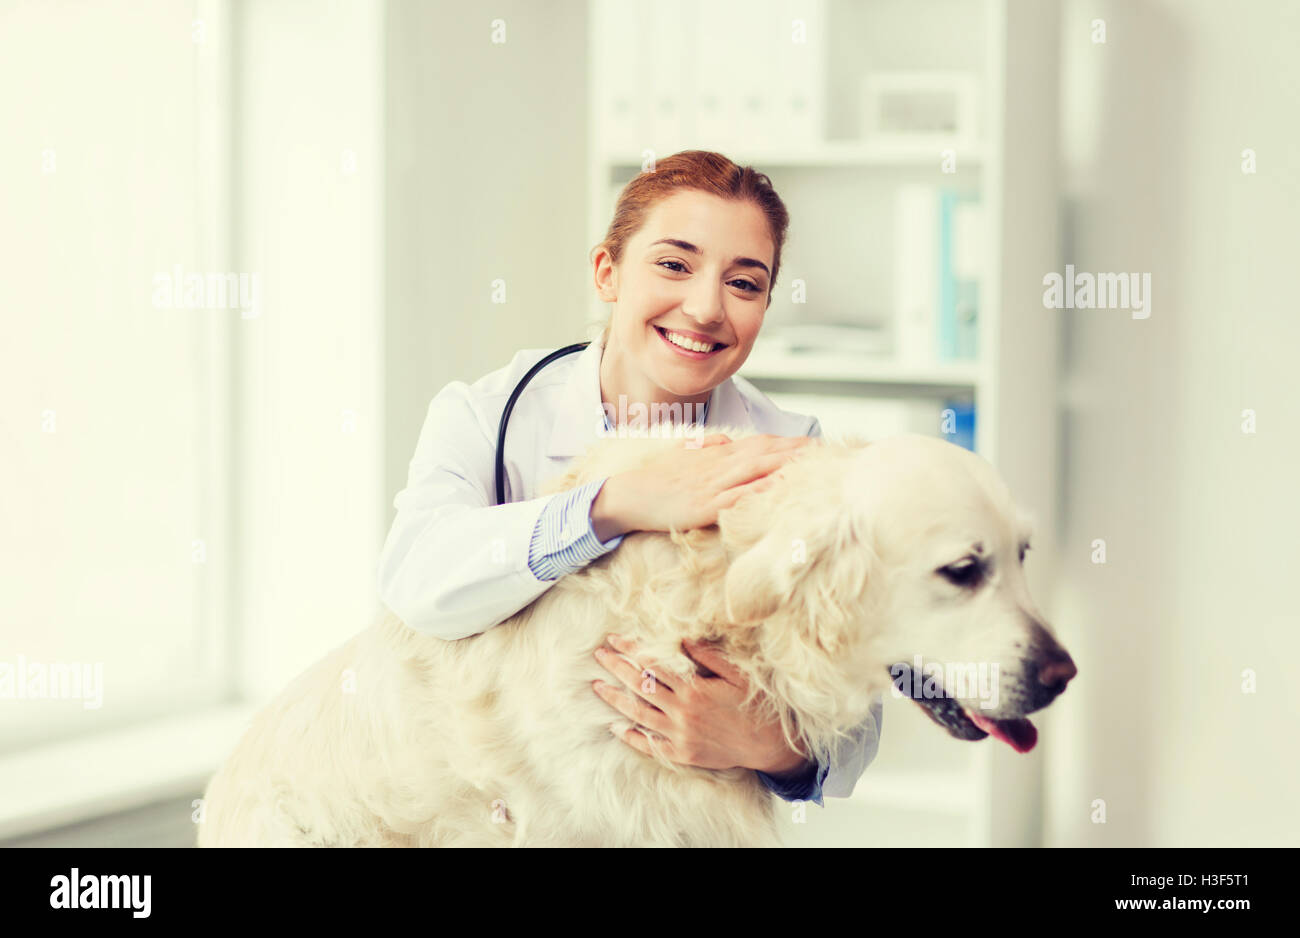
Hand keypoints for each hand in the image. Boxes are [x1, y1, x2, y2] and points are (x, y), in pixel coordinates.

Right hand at [590, 433, 812, 540]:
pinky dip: (761, 489)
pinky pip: (739, 496)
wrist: (628, 495)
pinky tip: (780, 487)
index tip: (810, 443)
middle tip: (826, 448)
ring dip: (786, 464)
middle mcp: (718, 465)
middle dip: (796, 450)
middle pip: (764, 453)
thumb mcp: (680, 457)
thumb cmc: (654, 479)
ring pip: (756, 469)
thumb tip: (723, 441)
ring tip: (813, 462)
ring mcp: (713, 484)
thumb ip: (703, 447)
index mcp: (714, 455)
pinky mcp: (706, 505)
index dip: (785, 443)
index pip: (757, 444)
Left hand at [591, 633, 810, 774]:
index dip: (631, 650)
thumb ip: (707, 656)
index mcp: (693, 689)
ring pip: (638, 715)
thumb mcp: (735, 674)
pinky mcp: (681, 754)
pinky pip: (649, 745)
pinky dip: (631, 736)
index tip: (614, 639)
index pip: (652, 664)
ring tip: (597, 687)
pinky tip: (616, 726)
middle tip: (598, 656)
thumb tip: (682, 638)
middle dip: (616, 668)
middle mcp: (681, 712)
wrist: (767, 745)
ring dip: (615, 699)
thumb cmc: (753, 705)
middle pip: (639, 686)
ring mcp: (679, 735)